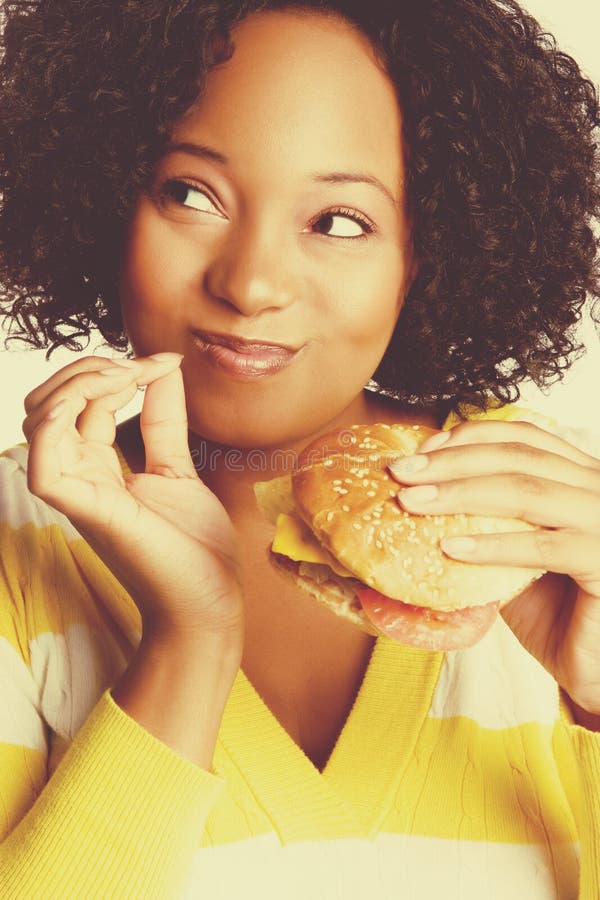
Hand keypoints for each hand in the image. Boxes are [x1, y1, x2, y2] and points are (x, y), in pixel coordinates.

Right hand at [23, 354, 243, 652]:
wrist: (211, 600)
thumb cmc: (194, 545)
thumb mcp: (178, 466)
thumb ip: (164, 418)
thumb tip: (166, 365)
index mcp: (99, 467)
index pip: (80, 403)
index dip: (113, 370)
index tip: (164, 362)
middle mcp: (83, 477)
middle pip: (48, 406)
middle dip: (84, 371)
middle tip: (135, 369)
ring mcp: (84, 496)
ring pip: (40, 427)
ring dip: (75, 387)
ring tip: (122, 378)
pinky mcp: (94, 515)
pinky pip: (46, 472)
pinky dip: (50, 433)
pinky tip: (75, 408)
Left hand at [389, 419, 599, 716]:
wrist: (595, 669)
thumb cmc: (557, 615)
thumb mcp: (512, 559)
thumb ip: (485, 523)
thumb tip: (419, 497)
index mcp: (581, 478)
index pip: (524, 437)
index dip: (470, 436)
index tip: (421, 449)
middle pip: (518, 457)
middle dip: (452, 460)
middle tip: (401, 471)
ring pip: (526, 491)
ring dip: (459, 493)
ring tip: (411, 501)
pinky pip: (542, 547)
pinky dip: (492, 544)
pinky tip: (451, 546)